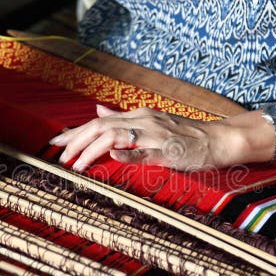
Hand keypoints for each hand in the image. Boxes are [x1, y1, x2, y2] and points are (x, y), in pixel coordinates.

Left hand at [49, 105, 242, 171]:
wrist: (218, 139)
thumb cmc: (185, 134)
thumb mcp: (152, 121)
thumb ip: (123, 118)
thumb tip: (97, 110)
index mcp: (139, 115)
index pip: (99, 122)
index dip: (76, 132)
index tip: (57, 143)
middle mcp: (144, 121)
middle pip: (101, 127)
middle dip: (77, 141)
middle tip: (60, 156)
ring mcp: (156, 136)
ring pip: (117, 137)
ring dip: (92, 150)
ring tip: (75, 165)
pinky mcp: (168, 152)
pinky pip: (145, 153)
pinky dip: (127, 154)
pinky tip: (111, 156)